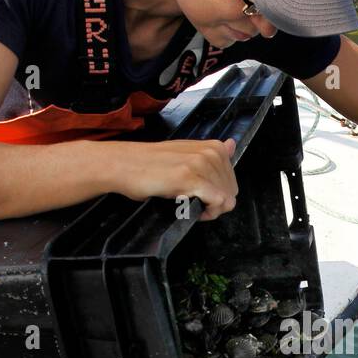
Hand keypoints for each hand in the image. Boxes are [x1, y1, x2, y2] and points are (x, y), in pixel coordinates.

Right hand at [109, 139, 237, 219]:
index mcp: (212, 147)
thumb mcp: (186, 154)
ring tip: (189, 205)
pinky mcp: (192, 178)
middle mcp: (210, 153)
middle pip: (231, 192)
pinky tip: (191, 209)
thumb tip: (231, 145)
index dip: (218, 194)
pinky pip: (218, 202)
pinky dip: (208, 212)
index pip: (232, 180)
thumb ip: (210, 154)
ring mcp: (201, 164)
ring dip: (210, 209)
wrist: (125, 165)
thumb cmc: (151, 164)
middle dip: (216, 204)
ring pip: (226, 200)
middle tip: (194, 203)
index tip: (201, 197)